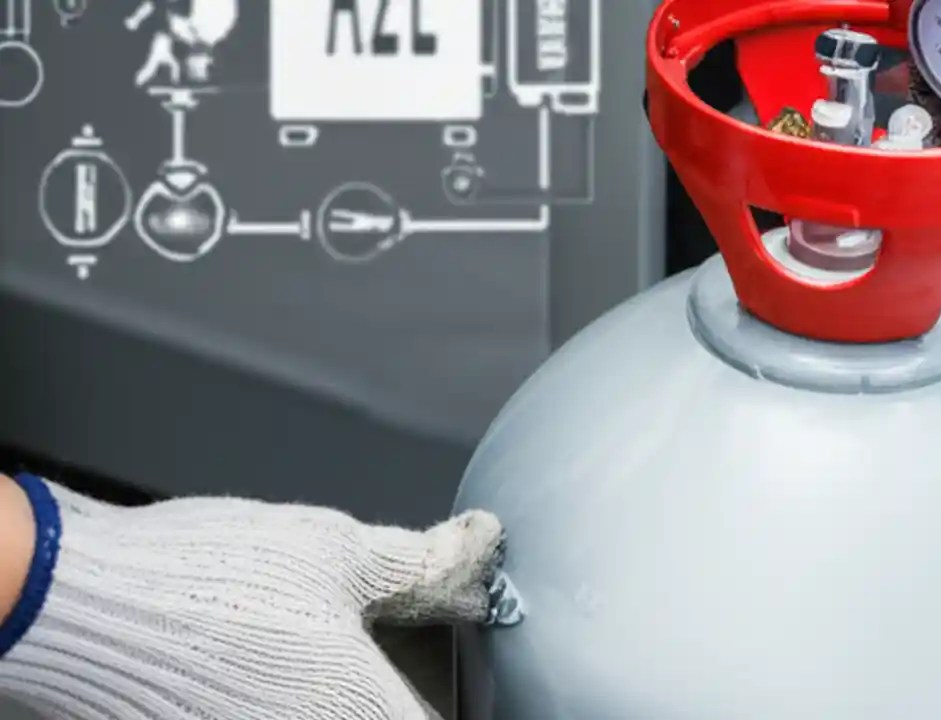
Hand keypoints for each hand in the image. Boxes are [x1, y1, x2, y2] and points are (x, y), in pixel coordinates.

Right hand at [0, 478, 504, 719]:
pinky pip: (288, 719)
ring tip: (334, 636)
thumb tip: (481, 549)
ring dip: (352, 689)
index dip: (455, 698)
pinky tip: (288, 652)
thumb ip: (422, 562)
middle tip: (394, 635)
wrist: (81, 603)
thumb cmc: (209, 577)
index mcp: (363, 711)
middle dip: (400, 686)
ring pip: (338, 719)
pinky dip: (306, 695)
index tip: (457, 672)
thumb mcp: (336, 550)